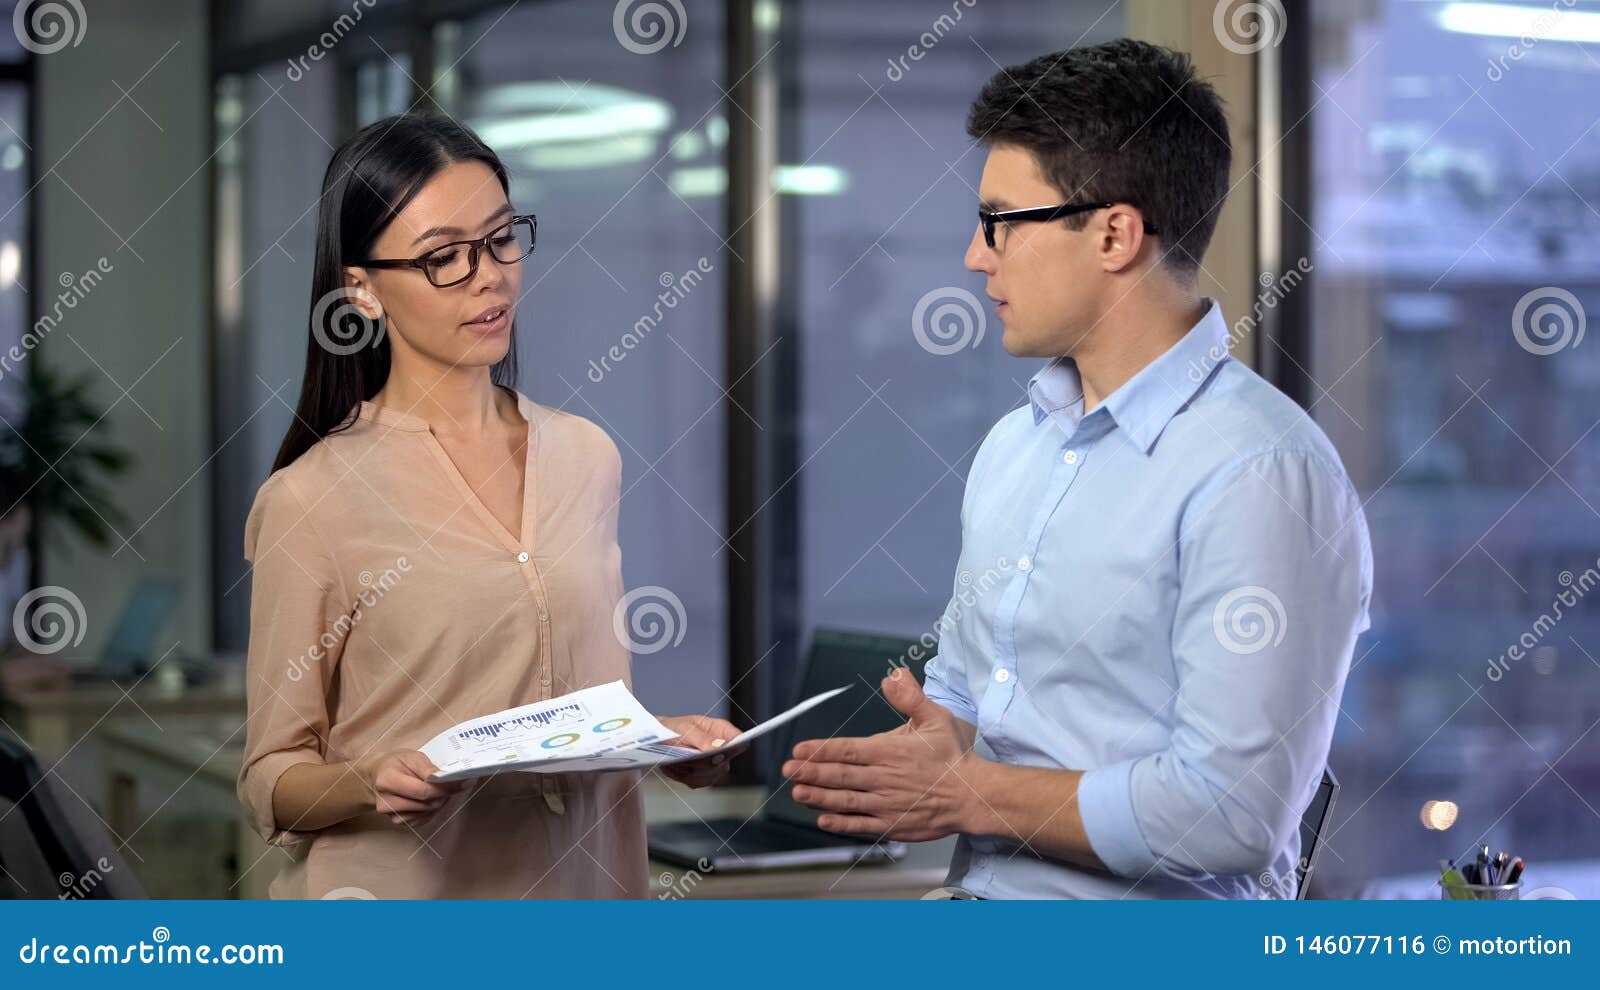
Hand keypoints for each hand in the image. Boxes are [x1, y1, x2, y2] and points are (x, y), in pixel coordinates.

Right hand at [353, 750, 462, 826]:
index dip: (445, 788)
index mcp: (387, 781)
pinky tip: (430, 798)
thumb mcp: (410, 756)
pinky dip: (433, 808)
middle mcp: (386, 802)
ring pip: (428, 812)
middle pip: (427, 804)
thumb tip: (448, 778)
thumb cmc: (394, 764)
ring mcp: (392, 815)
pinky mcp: (399, 822)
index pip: (422, 791)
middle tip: (454, 784)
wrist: (376, 778)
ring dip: (440, 801)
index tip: (462, 782)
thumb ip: (428, 768)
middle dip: (445, 794)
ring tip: (440, 788)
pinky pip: (424, 819)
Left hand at [657, 714, 743, 787]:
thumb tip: (720, 746)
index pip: (738, 738)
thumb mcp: (686, 729)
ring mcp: (714, 766)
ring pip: (710, 775)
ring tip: (677, 760)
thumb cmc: (675, 728)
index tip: (721, 752)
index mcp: (721, 730)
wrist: (659, 739)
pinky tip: (675, 766)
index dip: (735, 746)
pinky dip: (684, 776)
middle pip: (724, 762)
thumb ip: (703, 738)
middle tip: (687, 758)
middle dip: (705, 762)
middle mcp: (722, 749)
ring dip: (691, 770)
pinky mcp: (703, 778)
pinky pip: (698, 782)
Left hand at [782, 668, 979, 841]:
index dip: (821, 751)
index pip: (848, 750)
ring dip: (819, 797)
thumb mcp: (935, 718)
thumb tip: (892, 675)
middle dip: (811, 773)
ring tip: (797, 793)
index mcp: (890, 752)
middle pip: (841, 776)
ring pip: (846, 801)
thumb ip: (910, 697)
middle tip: (788, 770)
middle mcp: (885, 778)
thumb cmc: (953, 756)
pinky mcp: (893, 825)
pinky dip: (841, 823)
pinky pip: (861, 825)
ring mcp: (888, 804)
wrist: (973, 796)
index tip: (799, 750)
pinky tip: (823, 820)